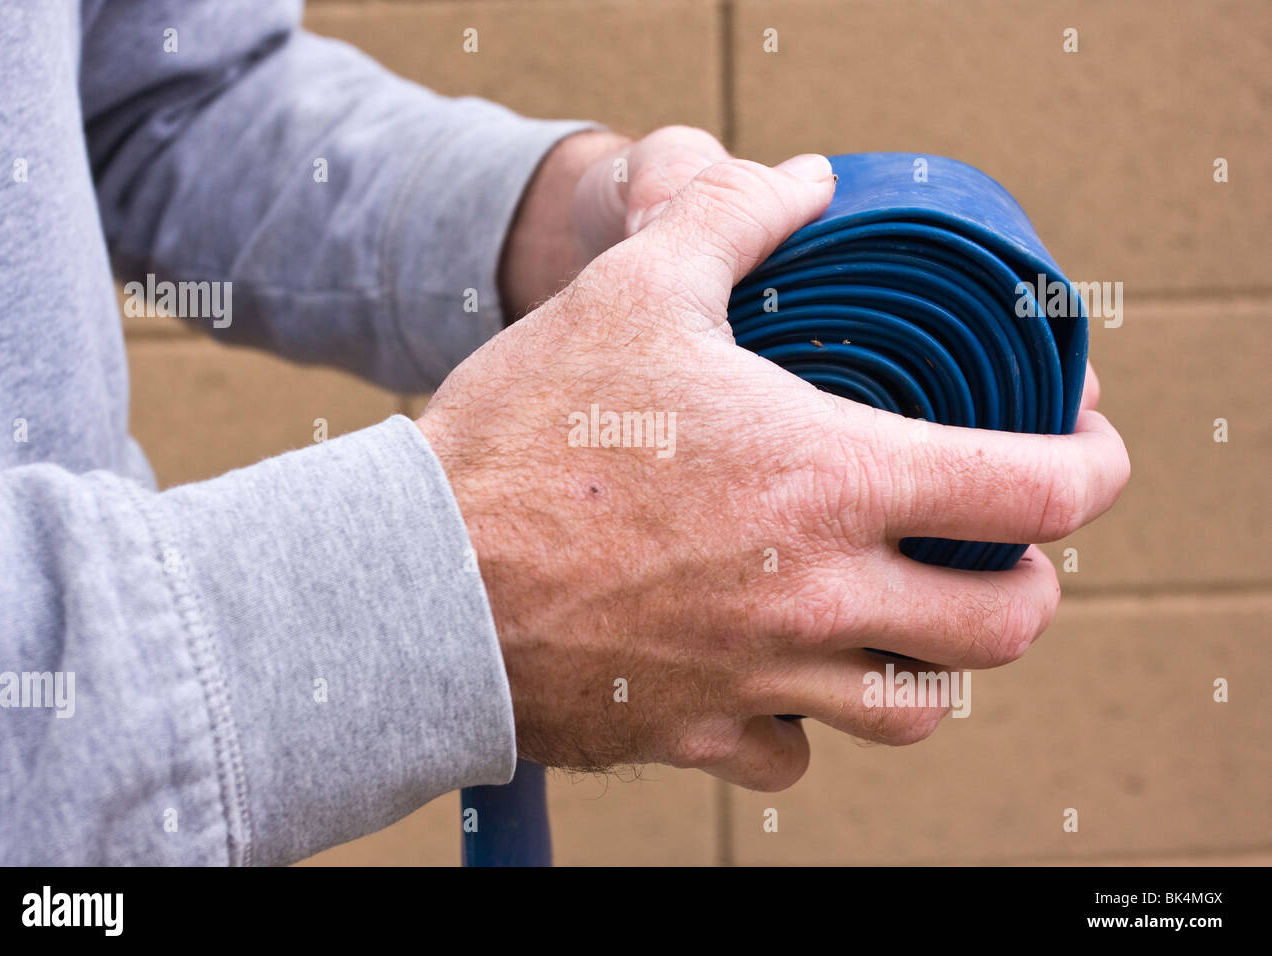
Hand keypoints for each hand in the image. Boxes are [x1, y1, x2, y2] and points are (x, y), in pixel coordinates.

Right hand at [423, 155, 1129, 790]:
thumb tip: (799, 185)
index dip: (1092, 464)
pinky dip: (801, 721)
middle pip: (1006, 627)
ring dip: (930, 661)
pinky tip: (769, 673)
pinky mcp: (694, 735)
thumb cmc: (525, 437)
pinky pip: (790, 755)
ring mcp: (761, 680)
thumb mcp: (630, 294)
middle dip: (1026, 583)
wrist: (416, 581)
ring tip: (895, 614)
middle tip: (990, 546)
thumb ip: (728, 224)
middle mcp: (816, 596)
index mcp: (828, 482)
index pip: (1034, 490)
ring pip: (916, 710)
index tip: (1083, 448)